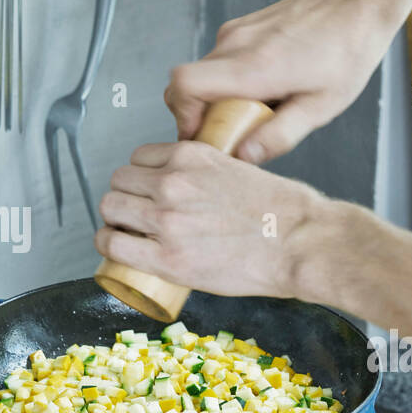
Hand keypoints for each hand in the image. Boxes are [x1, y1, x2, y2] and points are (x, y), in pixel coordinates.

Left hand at [95, 141, 327, 298]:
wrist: (301, 243)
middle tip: (139, 217)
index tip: (150, 193)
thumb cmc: (286, 213)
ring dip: (116, 221)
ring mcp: (166, 219)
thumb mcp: (241, 169)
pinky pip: (112, 244)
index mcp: (190, 156)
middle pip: (119, 181)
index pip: (140, 157)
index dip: (143, 178)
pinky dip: (110, 246)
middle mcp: (172, 182)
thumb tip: (197, 191)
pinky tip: (120, 251)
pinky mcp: (168, 256)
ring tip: (131, 235)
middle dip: (127, 198)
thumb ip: (210, 175)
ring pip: (110, 208)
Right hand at [164, 0, 394, 163]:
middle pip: (186, 85)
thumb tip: (243, 157)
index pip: (184, 86)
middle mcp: (235, 44)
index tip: (204, 137)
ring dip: (218, 101)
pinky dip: (230, 83)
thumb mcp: (321, 108)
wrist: (355, 4)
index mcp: (253, 67)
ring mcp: (236, 32)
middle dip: (200, 116)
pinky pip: (220, 63)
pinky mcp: (241, 27)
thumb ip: (279, 136)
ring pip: (203, 75)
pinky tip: (265, 90)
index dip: (183, 117)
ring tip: (258, 111)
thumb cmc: (345, 54)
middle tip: (233, 134)